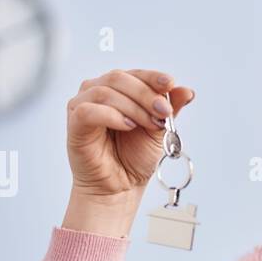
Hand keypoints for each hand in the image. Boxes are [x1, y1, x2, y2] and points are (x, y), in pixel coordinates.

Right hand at [65, 68, 194, 199]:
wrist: (121, 186)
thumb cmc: (135, 157)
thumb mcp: (159, 130)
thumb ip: (170, 109)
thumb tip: (187, 91)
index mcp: (118, 89)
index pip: (135, 74)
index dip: (152, 77)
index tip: (169, 83)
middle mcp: (98, 91)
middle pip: (119, 78)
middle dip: (146, 94)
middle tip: (163, 112)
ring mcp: (83, 105)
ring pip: (106, 92)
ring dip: (133, 107)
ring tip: (148, 124)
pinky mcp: (74, 122)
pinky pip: (89, 110)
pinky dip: (112, 115)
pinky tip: (128, 126)